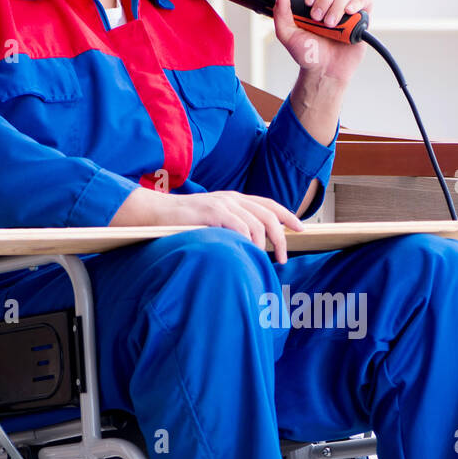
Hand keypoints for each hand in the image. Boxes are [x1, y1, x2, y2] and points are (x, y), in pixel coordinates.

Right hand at [110, 185, 302, 263]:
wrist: (155, 213)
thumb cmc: (183, 222)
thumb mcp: (213, 220)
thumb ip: (232, 227)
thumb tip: (251, 246)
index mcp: (235, 199)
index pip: (269, 205)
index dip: (288, 216)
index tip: (302, 229)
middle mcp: (232, 198)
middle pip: (268, 215)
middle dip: (281, 236)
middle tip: (283, 258)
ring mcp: (222, 204)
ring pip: (257, 223)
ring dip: (265, 244)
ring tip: (265, 259)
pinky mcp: (212, 212)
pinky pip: (239, 227)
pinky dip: (247, 241)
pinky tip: (247, 252)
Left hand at [274, 0, 371, 84]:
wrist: (324, 72)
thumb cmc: (307, 55)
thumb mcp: (288, 35)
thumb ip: (281, 13)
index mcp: (314, 2)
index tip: (308, 2)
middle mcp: (331, 3)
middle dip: (324, 0)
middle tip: (318, 19)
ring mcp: (346, 10)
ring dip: (338, 6)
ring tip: (331, 25)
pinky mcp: (361, 18)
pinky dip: (359, 1)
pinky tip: (350, 12)